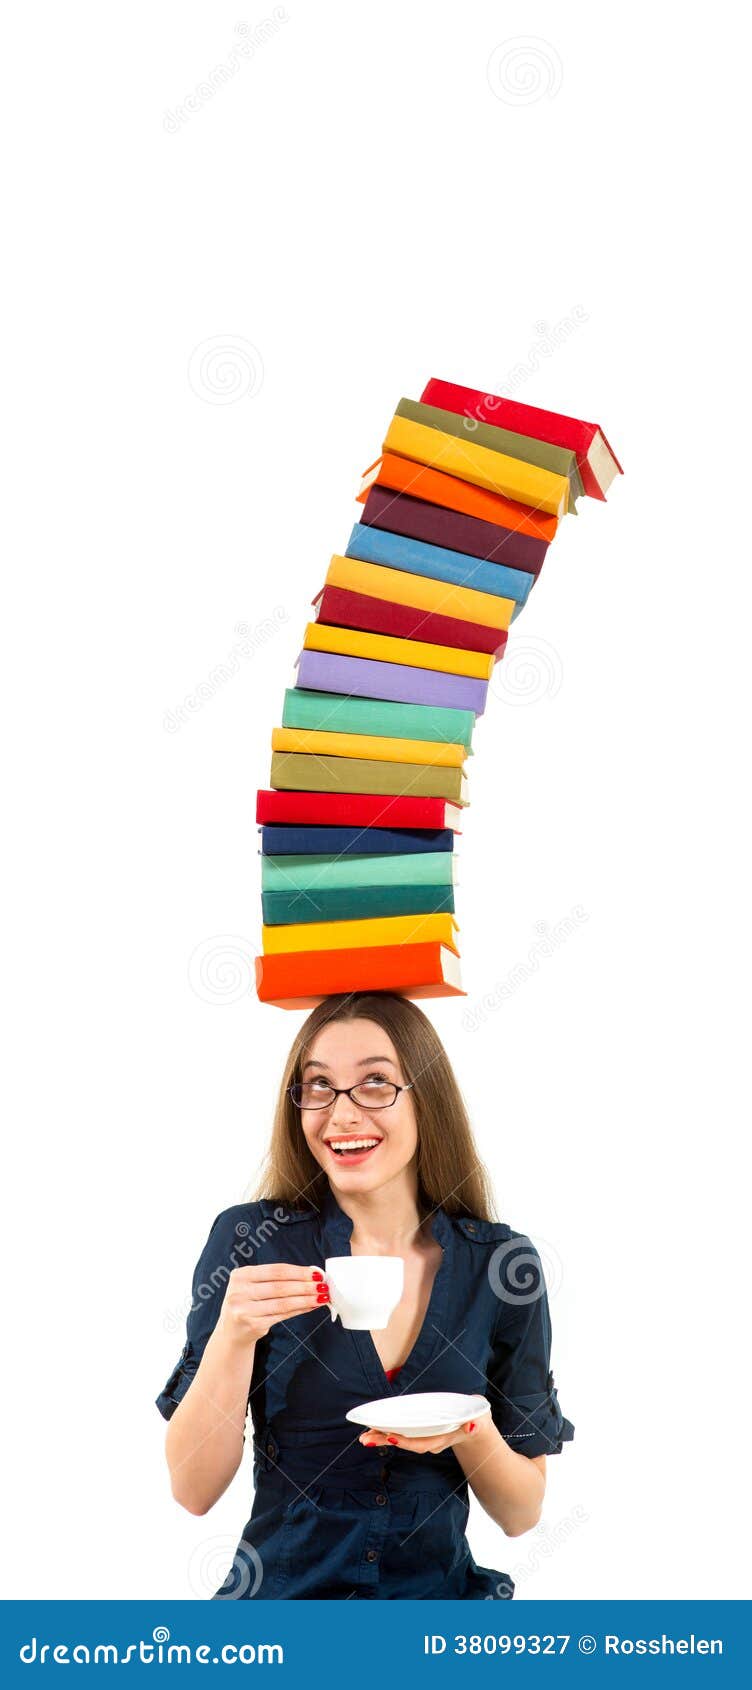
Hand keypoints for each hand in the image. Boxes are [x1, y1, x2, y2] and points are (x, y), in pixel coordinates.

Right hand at [216, 1262, 328, 1343]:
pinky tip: (310, 1307)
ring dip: (306, 1299)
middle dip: (305, 1285)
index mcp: (241, 1275)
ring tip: (321, 1297)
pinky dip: (299, 1310)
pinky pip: (282, 1316)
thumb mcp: (254, 1286)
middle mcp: (239, 1291)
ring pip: (283, 1303)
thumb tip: (311, 1275)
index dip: (298, 1271)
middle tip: (323, 1285)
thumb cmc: (248, 1303)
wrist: (232, 1332)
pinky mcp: (253, 1324)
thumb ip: (277, 1280)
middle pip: (280, 1287)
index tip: (316, 1273)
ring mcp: (244, 1309)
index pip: (276, 1271)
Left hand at [358, 1418, 480, 1455]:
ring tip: (364, 1437)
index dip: (407, 1442)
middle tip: (366, 1439)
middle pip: (407, 1443)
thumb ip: (476, 1423)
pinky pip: (402, 1432)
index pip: (422, 1443)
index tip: (392, 1436)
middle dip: (387, 1440)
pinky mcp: (420, 1430)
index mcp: (443, 1438)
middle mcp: (431, 1441)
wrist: (473, 1424)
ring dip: (382, 1437)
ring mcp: (425, 1436)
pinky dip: (387, 1431)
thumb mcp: (479, 1419)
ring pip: (401, 1439)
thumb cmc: (476, 1419)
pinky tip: (373, 1429)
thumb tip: (472, 1426)